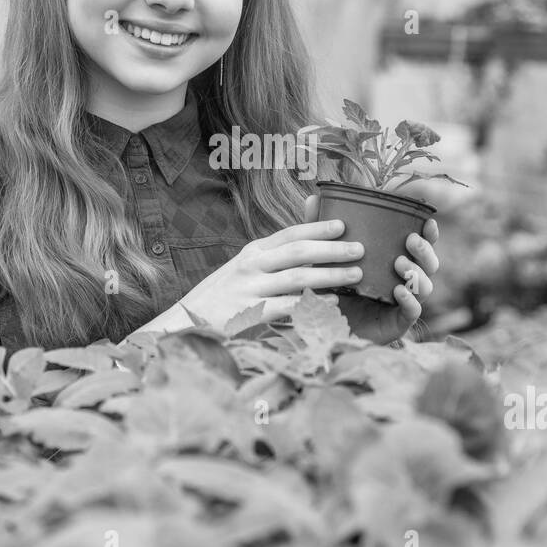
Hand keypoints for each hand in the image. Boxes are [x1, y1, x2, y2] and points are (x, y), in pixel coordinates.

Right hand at [179, 216, 367, 328]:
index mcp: (254, 251)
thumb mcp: (244, 268)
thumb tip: (307, 244)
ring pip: (298, 277)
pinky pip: (287, 307)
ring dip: (330, 275)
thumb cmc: (223, 295)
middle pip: (299, 252)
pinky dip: (313, 304)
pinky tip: (333, 304)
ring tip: (355, 274)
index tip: (344, 224)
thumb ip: (274, 257)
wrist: (185, 322)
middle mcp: (251, 264)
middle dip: (332, 249)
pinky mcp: (250, 314)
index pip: (290, 233)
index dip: (318, 227)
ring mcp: (250, 288)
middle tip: (360, 249)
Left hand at [301, 194, 439, 345]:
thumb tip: (313, 197)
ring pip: (425, 286)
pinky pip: (412, 311)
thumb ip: (321, 230)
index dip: (429, 234)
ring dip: (416, 273)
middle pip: (430, 264)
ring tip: (400, 263)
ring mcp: (404, 302)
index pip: (420, 246)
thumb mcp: (325, 257)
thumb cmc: (331, 288)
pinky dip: (408, 299)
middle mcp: (404, 280)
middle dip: (425, 250)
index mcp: (395, 261)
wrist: (326, 329)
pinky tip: (398, 291)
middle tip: (411, 240)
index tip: (428, 221)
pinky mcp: (398, 323)